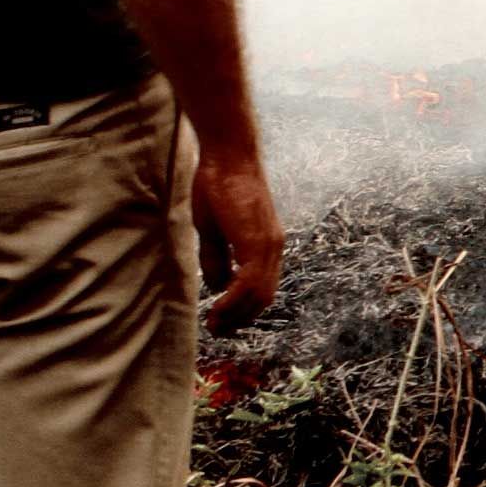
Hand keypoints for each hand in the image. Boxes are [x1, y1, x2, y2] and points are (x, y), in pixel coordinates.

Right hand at [190, 142, 283, 332]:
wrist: (228, 156)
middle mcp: (273, 247)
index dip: (242, 308)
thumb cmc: (217, 186)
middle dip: (240, 318)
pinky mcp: (258, 240)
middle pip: (263, 296)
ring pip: (259, 293)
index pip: (261, 288)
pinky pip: (250, 281)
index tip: (221, 320)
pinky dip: (235, 300)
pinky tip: (218, 309)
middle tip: (217, 330)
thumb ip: (216, 258)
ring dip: (236, 314)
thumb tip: (217, 287)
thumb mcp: (212, 230)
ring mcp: (268, 244)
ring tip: (215, 324)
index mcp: (265, 244)